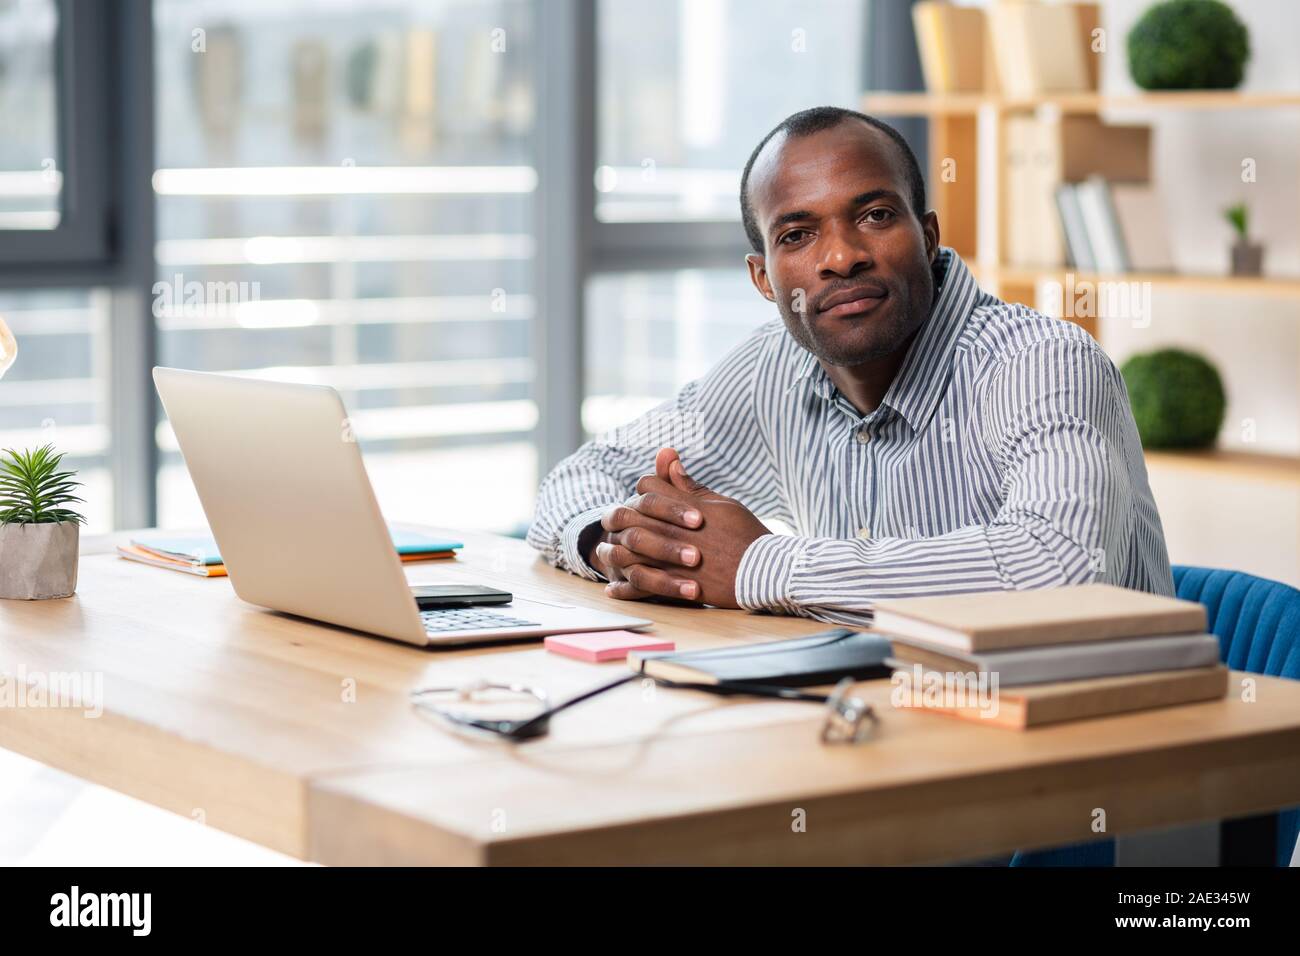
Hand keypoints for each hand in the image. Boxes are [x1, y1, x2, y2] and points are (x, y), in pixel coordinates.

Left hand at [599, 448, 770, 607]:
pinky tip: (613, 588)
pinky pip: (639, 584)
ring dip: (615, 550)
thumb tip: (670, 462)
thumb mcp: (722, 503)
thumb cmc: (747, 535)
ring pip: (629, 549)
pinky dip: (624, 587)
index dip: (644, 490)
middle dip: (623, 517)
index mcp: (686, 506)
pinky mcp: (675, 585)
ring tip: (607, 552)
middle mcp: (675, 530)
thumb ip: (691, 487)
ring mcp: (673, 558)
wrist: (764, 572)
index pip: (647, 486)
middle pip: (631, 515)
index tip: (645, 499)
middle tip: (615, 522)